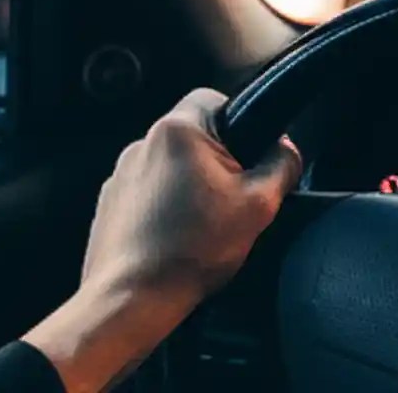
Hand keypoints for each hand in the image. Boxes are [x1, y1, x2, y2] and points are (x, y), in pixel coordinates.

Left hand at [23, 89, 300, 392]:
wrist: (131, 299)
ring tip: (205, 225)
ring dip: (190, 186)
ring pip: (172, 166)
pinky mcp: (111, 204)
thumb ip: (281, 167)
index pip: (214, 97)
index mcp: (178, 131)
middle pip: (194, 136)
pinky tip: (178, 239)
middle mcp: (143, 144)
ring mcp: (120, 175)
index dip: (241, 122)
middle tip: (235, 198)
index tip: (251, 155)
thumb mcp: (259, 206)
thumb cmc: (190, 250)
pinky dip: (165, 209)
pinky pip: (149, 193)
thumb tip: (286, 151)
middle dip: (218, 162)